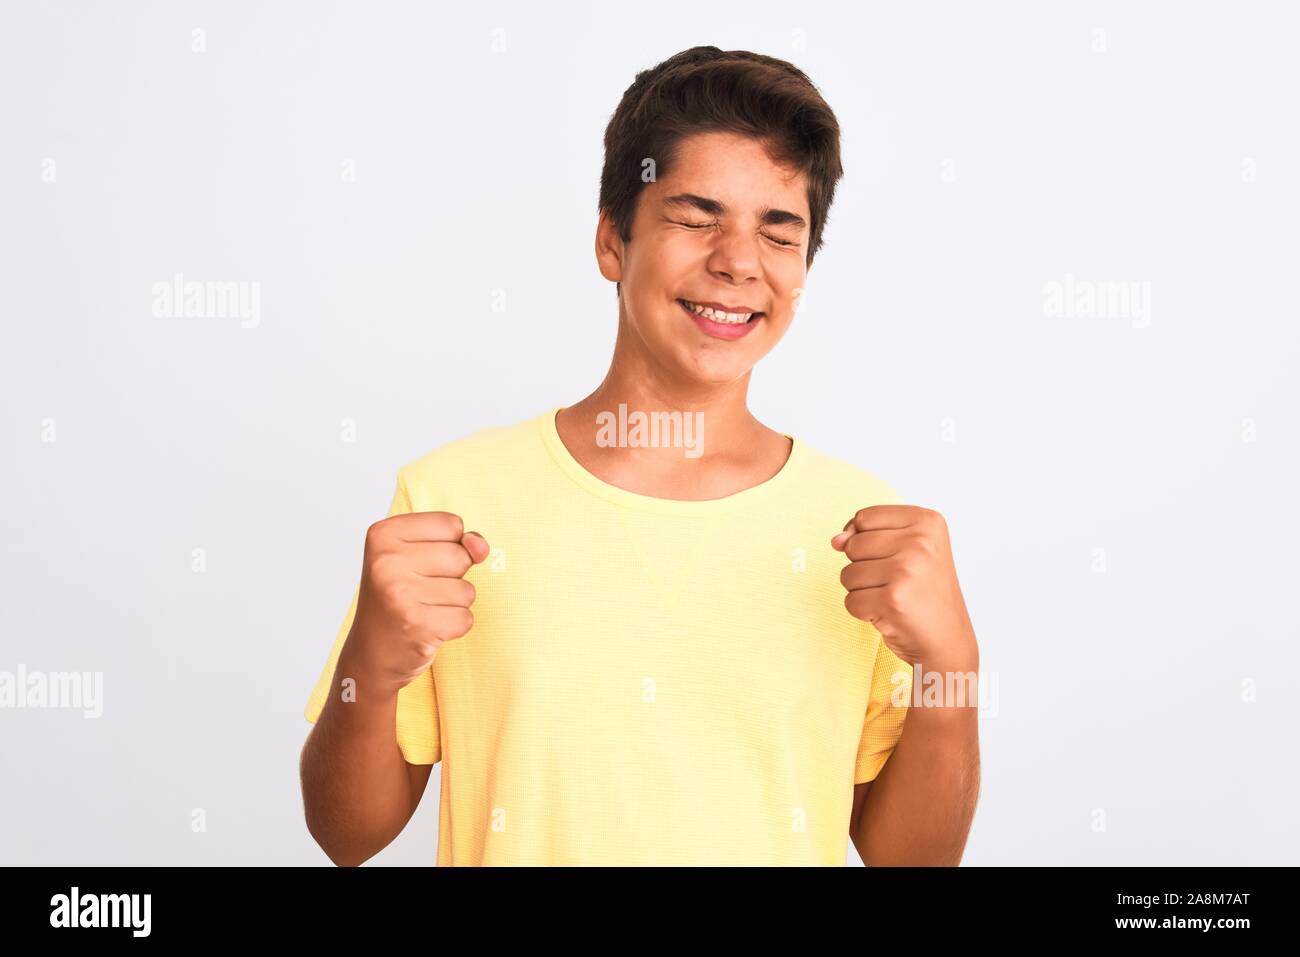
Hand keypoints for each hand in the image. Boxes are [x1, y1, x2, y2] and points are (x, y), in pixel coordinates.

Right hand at [345, 511, 488, 693]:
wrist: (372, 654)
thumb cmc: (399, 598)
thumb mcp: (420, 557)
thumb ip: (458, 541)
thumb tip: (481, 547)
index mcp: (383, 534)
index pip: (452, 524)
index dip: (447, 547)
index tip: (417, 565)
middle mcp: (386, 562)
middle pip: (461, 555)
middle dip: (452, 576)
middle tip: (419, 592)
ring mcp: (400, 594)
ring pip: (467, 589)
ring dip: (453, 604)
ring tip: (423, 610)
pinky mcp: (417, 625)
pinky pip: (466, 618)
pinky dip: (454, 626)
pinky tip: (427, 628)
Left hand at [831, 505, 976, 669]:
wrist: (948, 640)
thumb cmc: (922, 592)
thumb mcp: (905, 549)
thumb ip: (866, 534)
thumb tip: (836, 541)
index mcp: (927, 521)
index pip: (864, 518)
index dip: (866, 540)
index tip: (895, 557)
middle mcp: (921, 542)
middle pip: (853, 545)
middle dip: (864, 568)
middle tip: (897, 582)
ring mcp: (907, 570)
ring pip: (847, 573)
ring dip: (863, 591)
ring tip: (894, 597)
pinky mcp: (893, 599)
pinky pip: (850, 601)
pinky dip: (864, 612)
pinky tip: (890, 613)